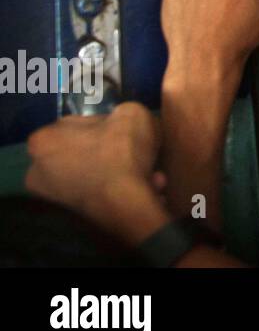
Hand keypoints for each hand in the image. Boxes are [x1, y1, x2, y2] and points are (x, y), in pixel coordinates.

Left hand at [26, 103, 165, 236]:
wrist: (125, 205)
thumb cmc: (121, 153)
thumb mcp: (131, 113)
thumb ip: (121, 112)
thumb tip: (120, 124)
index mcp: (42, 140)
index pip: (76, 124)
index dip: (105, 124)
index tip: (124, 131)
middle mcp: (36, 171)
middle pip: (82, 151)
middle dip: (111, 153)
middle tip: (137, 152)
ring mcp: (51, 198)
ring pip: (94, 175)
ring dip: (119, 173)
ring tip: (150, 174)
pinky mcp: (70, 218)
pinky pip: (101, 194)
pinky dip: (120, 190)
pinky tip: (146, 187)